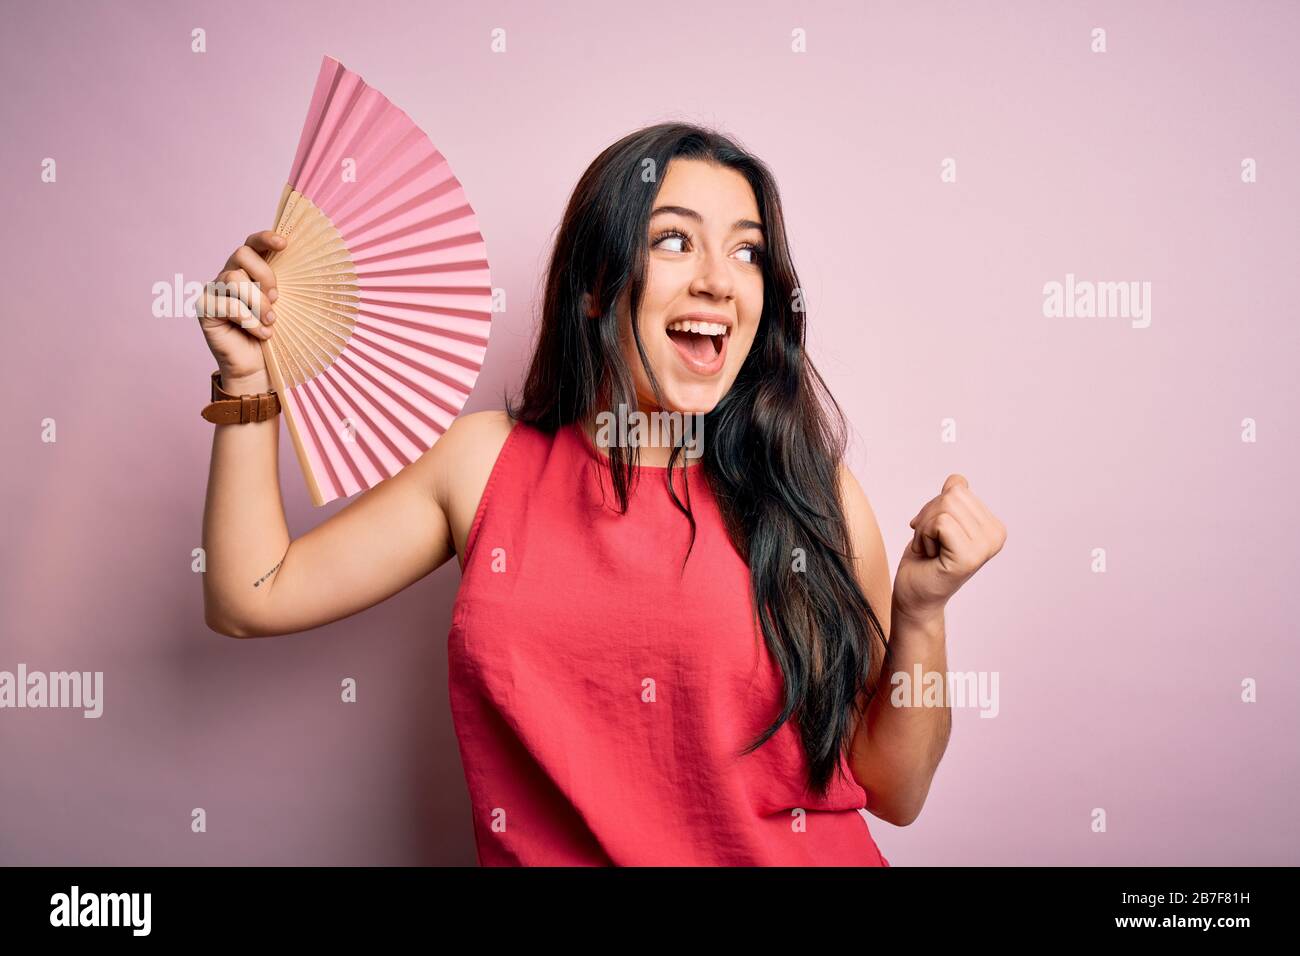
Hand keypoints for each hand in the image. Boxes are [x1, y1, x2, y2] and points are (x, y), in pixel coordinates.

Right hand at [196, 230, 286, 389]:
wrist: (258, 368)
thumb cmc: (272, 335)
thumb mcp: (283, 307)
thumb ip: (280, 286)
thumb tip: (296, 265)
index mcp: (248, 270)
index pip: (252, 244)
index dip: (265, 238)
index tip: (284, 243)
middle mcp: (228, 275)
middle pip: (241, 254)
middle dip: (265, 275)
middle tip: (276, 299)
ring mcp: (214, 291)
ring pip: (233, 278)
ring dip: (258, 302)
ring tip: (270, 322)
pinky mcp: (205, 309)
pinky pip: (228, 305)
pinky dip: (249, 321)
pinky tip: (260, 334)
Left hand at [893, 474, 1005, 623]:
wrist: (915, 597)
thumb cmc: (925, 561)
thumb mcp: (938, 521)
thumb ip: (952, 500)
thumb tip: (957, 480)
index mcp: (993, 526)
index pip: (957, 488)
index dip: (935, 508)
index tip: (935, 534)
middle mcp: (996, 536)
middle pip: (951, 495)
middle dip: (928, 516)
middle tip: (929, 542)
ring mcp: (984, 548)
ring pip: (944, 507)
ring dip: (924, 529)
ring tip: (929, 550)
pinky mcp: (968, 557)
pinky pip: (939, 523)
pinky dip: (923, 537)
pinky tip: (928, 556)